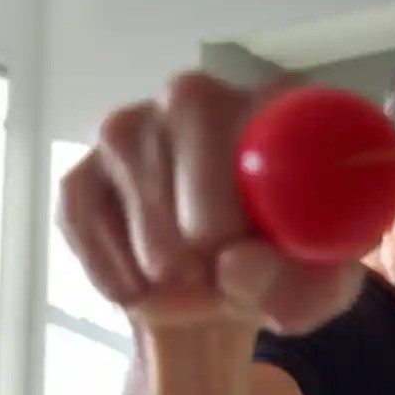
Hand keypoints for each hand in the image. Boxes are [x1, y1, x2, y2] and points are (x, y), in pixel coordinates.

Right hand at [56, 71, 365, 334]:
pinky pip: (81, 209)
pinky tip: (138, 288)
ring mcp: (136, 126)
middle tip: (212, 271)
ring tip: (185, 280)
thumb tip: (235, 264)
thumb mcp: (313, 295)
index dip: (245, 185)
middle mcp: (200, 96)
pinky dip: (108, 266)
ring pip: (133, 163)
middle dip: (199, 217)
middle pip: (190, 114)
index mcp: (275, 108)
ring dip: (156, 251)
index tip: (238, 249)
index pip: (263, 109)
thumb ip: (296, 285)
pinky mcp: (86, 168)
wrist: (213, 298)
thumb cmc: (276, 273)